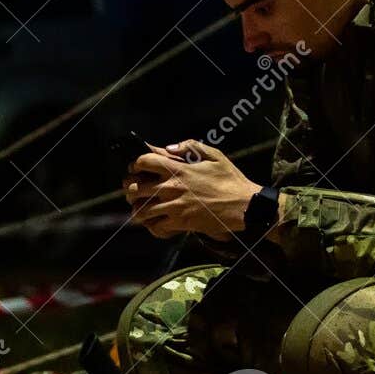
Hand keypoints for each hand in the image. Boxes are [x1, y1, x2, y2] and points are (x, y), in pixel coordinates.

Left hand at [124, 140, 261, 240]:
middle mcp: (172, 187)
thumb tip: (169, 147)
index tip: (137, 169)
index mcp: (178, 168)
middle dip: (130, 189)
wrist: (244, 206)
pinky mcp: (180, 223)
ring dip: (138, 209)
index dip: (135, 164)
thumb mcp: (215, 155)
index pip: (144, 162)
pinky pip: (155, 227)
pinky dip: (152, 226)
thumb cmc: (230, 180)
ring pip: (141, 211)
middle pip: (135, 188)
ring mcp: (174, 206)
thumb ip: (190, 146)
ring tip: (141, 209)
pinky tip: (156, 222)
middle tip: (134, 191)